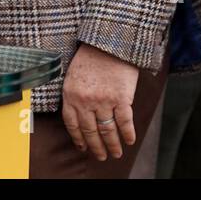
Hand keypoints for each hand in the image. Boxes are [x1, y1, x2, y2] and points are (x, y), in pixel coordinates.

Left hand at [61, 42, 139, 159]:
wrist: (108, 43)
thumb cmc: (90, 58)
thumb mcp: (72, 75)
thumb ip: (74, 95)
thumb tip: (78, 115)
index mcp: (70, 95)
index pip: (72, 124)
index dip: (78, 138)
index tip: (82, 147)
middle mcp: (85, 101)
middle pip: (90, 131)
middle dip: (96, 147)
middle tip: (101, 156)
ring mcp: (103, 101)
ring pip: (108, 130)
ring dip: (113, 145)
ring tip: (116, 153)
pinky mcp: (121, 98)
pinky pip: (124, 122)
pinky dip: (127, 134)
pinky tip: (129, 141)